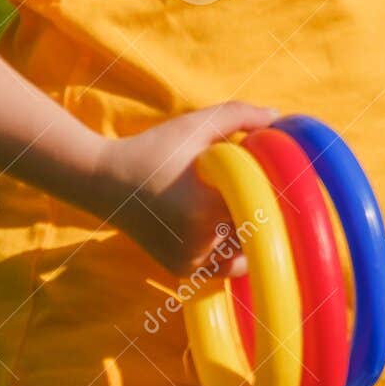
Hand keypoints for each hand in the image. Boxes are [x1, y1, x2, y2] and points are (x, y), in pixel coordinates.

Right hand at [94, 100, 278, 280]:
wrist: (105, 181)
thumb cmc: (154, 149)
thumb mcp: (196, 125)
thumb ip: (239, 115)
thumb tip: (278, 115)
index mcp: (208, 209)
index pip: (264, 210)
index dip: (275, 195)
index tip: (279, 180)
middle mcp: (200, 244)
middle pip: (256, 235)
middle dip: (263, 214)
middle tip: (260, 191)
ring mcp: (191, 262)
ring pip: (243, 255)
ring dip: (248, 235)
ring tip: (238, 205)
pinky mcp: (183, 270)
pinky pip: (222, 266)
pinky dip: (229, 248)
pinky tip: (222, 221)